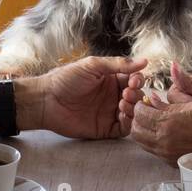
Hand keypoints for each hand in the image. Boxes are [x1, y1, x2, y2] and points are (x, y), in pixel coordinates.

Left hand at [34, 55, 148, 139]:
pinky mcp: (105, 129)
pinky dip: (129, 123)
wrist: (47, 100)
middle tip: (126, 93)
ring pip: (134, 113)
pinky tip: (122, 115)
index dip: (138, 80)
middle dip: (136, 94)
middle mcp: (113, 96)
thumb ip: (118, 64)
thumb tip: (145, 61)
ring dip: (134, 108)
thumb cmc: (66, 79)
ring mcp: (110, 113)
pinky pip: (125, 129)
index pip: (134, 79)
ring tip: (123, 103)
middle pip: (136, 96)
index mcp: (111, 79)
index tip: (134, 81)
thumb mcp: (93, 66)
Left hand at [127, 93, 191, 164]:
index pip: (140, 113)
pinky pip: (152, 151)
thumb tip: (152, 98)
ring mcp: (166, 152)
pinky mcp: (170, 161)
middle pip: (135, 129)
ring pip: (141, 142)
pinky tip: (159, 134)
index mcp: (167, 122)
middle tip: (145, 112)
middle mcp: (163, 140)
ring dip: (142, 131)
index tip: (144, 102)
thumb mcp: (191, 105)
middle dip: (137, 119)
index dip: (139, 105)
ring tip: (151, 123)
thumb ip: (168, 103)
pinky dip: (150, 141)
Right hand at [163, 61, 191, 123]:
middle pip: (173, 108)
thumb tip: (173, 66)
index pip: (172, 94)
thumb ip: (189, 82)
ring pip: (178, 119)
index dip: (183, 101)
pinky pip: (186, 129)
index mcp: (190, 87)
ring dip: (191, 120)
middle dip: (189, 111)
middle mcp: (189, 100)